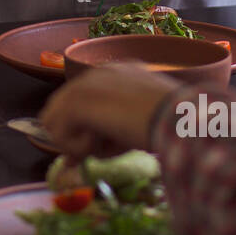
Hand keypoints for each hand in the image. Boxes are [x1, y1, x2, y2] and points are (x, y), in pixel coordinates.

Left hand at [39, 64, 180, 159]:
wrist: (181, 119)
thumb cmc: (172, 125)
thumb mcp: (137, 127)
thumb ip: (108, 137)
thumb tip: (73, 161)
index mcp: (117, 74)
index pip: (82, 102)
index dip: (83, 129)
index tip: (95, 149)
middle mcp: (97, 74)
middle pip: (60, 111)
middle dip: (75, 138)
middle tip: (98, 152)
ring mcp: (84, 85)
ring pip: (54, 123)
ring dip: (76, 144)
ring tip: (107, 146)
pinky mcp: (77, 102)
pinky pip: (59, 134)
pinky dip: (79, 149)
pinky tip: (105, 144)